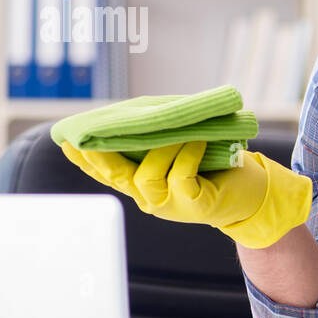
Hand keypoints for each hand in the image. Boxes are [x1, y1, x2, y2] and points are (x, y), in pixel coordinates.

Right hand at [60, 140, 312, 248]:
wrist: (252, 193)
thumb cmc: (215, 164)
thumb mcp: (179, 148)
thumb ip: (157, 137)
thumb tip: (138, 111)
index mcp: (142, 183)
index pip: (106, 172)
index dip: (84, 158)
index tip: (65, 140)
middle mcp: (150, 197)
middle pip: (115, 177)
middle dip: (99, 157)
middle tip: (89, 137)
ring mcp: (170, 205)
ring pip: (145, 178)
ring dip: (161, 150)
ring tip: (180, 134)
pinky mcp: (194, 206)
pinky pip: (179, 178)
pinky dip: (187, 155)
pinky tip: (198, 142)